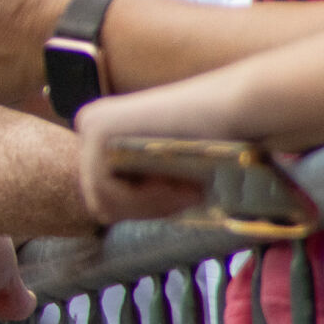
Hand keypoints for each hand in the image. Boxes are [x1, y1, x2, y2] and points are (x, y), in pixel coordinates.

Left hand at [75, 89, 223, 224]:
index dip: (144, 207)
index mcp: (99, 131)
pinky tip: (178, 186)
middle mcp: (88, 123)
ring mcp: (89, 124)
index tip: (183, 197)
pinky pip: (106, 190)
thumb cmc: (210, 140)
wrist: (236, 108)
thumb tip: (102, 215)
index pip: (101, 193)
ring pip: (100, 200)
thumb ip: (132, 184)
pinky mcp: (98, 130)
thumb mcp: (160, 167)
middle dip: (145, 209)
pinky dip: (144, 199)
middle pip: (97, 199)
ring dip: (149, 207)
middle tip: (188, 199)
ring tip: (189, 193)